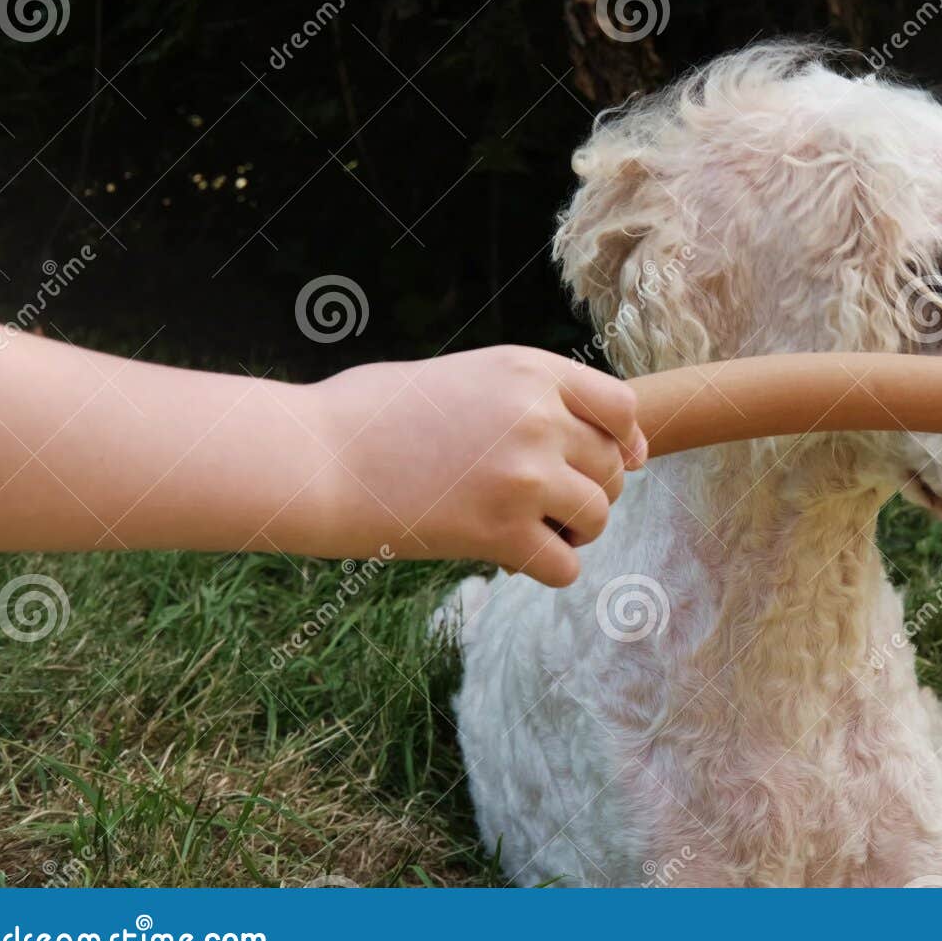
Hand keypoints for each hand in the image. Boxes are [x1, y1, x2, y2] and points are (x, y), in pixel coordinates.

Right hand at [312, 346, 645, 585]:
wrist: (316, 458)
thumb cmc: (375, 415)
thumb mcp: (466, 376)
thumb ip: (532, 398)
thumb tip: (617, 437)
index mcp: (531, 371)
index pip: (623, 408)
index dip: (625, 441)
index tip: (617, 462)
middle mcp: (539, 419)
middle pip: (613, 469)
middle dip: (590, 491)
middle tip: (547, 503)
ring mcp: (525, 477)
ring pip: (598, 518)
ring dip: (572, 532)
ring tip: (531, 528)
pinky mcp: (502, 533)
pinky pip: (566, 567)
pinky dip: (547, 569)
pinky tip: (514, 558)